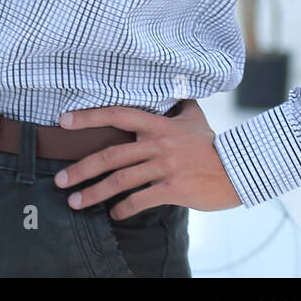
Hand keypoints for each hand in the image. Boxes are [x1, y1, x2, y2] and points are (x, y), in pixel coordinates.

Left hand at [52, 99, 242, 215]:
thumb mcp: (194, 117)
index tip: (63, 122)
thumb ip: (177, 103)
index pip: (116, 115)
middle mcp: (158, 144)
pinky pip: (141, 199)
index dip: (88, 117)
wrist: (240, 170)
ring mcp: (165, 167)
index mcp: (157, 124)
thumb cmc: (212, 144)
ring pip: (121, 180)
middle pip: (110, 155)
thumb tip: (174, 86)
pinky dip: (124, 208)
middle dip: (81, 170)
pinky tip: (114, 214)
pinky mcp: (174, 188)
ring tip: (76, 203)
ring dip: (95, 193)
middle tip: (60, 181)